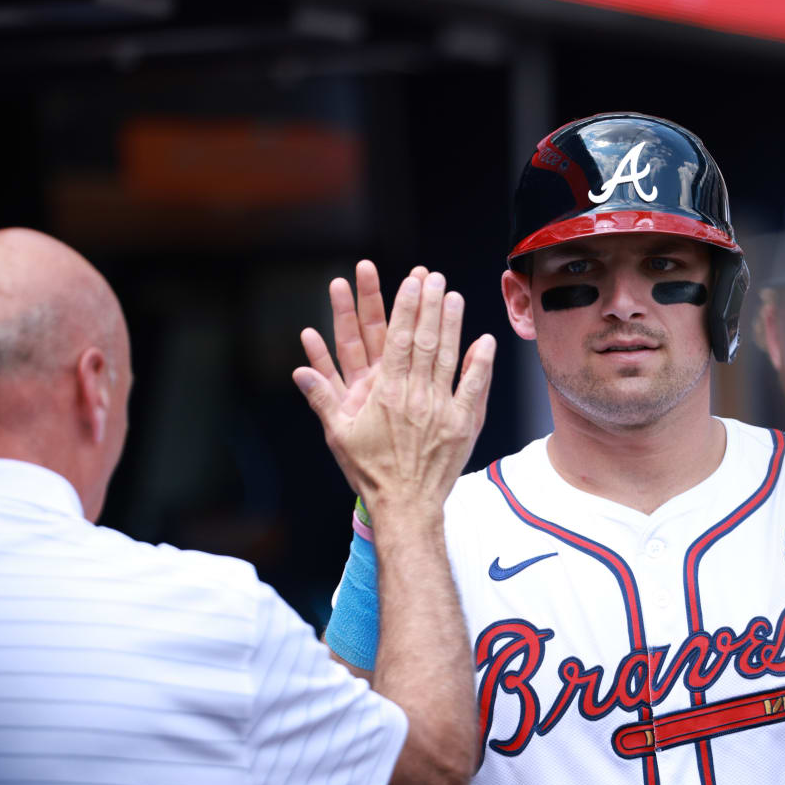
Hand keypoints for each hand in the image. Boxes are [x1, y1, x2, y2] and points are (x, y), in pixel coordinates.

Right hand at [293, 266, 494, 514]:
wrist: (405, 506)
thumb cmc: (369, 471)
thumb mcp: (338, 435)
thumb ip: (321, 398)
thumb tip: (299, 371)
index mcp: (385, 394)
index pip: (398, 340)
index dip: (406, 308)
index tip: (412, 283)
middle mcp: (415, 396)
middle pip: (425, 341)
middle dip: (430, 306)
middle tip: (436, 278)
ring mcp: (442, 409)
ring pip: (450, 357)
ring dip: (453, 325)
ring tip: (455, 297)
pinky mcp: (463, 425)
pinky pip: (475, 388)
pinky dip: (481, 364)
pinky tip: (485, 341)